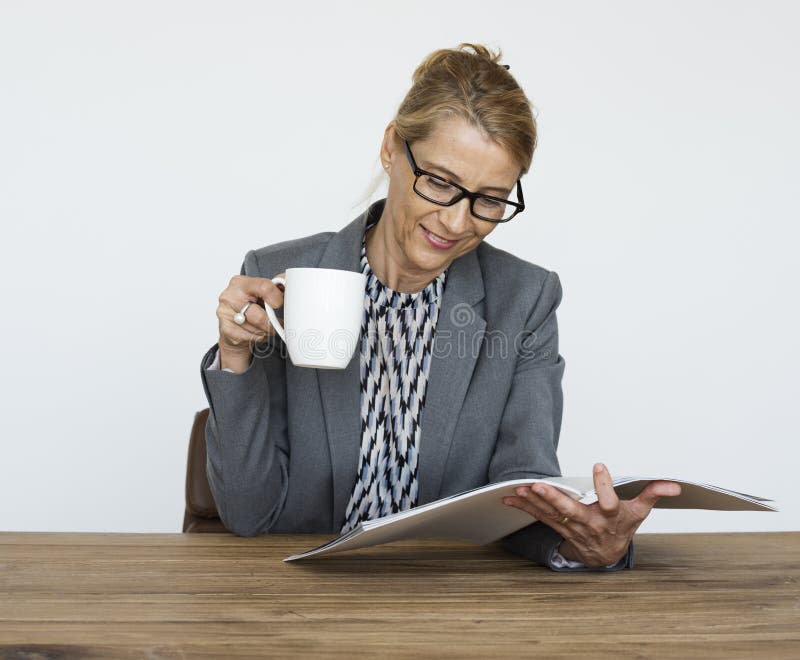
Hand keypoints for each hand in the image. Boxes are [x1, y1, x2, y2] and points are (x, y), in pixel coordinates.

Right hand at [216, 273, 285, 357]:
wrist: (231, 323)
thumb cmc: (250, 306)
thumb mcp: (261, 292)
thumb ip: (276, 286)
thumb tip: (291, 284)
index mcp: (240, 282)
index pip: (265, 287)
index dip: (277, 299)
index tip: (280, 304)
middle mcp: (230, 296)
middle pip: (260, 316)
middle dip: (272, 322)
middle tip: (276, 322)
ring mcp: (225, 313)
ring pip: (257, 329)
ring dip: (267, 331)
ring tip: (265, 326)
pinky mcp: (226, 330)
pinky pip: (251, 337)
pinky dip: (259, 337)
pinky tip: (257, 332)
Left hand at [502, 463, 681, 566]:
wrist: (606, 555)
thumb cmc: (622, 526)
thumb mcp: (639, 511)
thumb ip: (652, 494)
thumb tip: (674, 484)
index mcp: (611, 517)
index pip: (609, 502)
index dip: (605, 485)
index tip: (600, 465)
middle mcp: (590, 523)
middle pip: (571, 511)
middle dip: (554, 499)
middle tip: (538, 486)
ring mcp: (572, 527)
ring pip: (551, 515)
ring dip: (534, 503)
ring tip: (520, 489)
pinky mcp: (558, 527)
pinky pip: (540, 517)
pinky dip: (525, 507)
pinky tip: (510, 498)